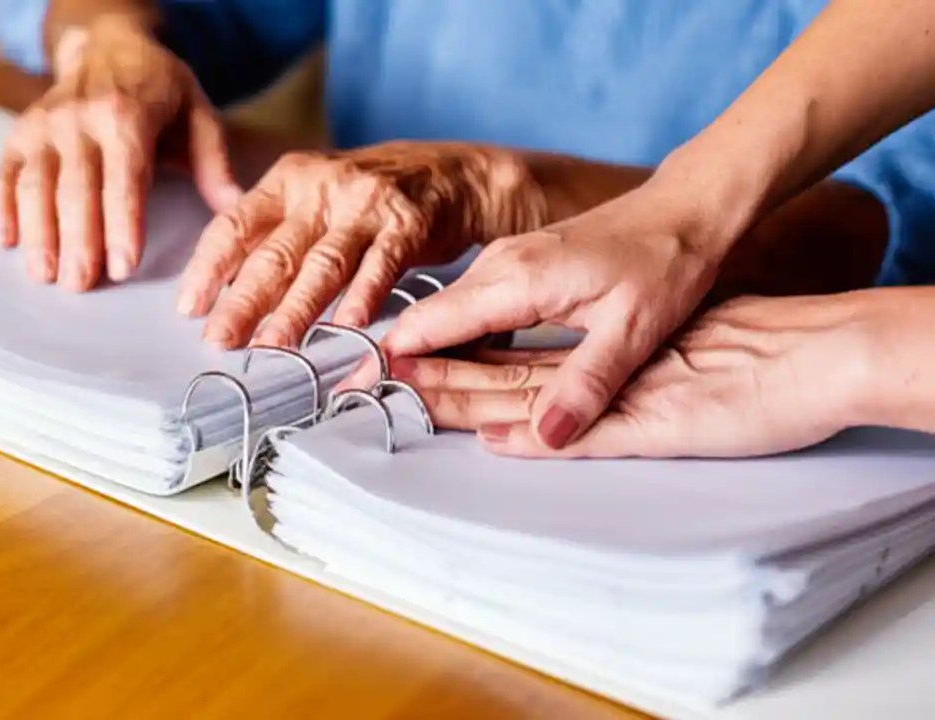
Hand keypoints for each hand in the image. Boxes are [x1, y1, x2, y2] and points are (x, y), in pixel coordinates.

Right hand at [0, 18, 240, 288]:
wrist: (107, 45)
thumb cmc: (157, 88)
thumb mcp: (197, 112)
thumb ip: (213, 162)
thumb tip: (233, 206)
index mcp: (126, 115)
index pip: (123, 177)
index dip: (121, 224)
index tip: (124, 266)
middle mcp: (79, 118)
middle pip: (75, 187)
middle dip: (77, 240)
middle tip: (80, 285)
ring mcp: (44, 125)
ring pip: (35, 184)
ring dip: (37, 232)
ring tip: (44, 274)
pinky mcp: (20, 133)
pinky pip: (4, 172)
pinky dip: (0, 207)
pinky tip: (4, 241)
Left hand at [175, 142, 548, 348]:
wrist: (451, 174)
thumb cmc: (371, 196)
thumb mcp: (314, 197)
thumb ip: (274, 232)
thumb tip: (225, 285)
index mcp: (289, 180)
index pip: (236, 224)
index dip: (210, 267)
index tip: (189, 306)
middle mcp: (323, 188)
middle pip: (275, 251)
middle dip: (243, 300)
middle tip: (220, 339)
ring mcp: (366, 205)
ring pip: (323, 263)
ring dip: (296, 310)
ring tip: (272, 345)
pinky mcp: (408, 225)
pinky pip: (382, 265)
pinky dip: (364, 296)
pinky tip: (349, 325)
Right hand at [394, 294, 874, 457]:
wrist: (687, 212)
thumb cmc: (666, 263)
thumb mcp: (633, 331)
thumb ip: (585, 385)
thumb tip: (544, 437)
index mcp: (516, 280)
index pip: (429, 323)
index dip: (388, 360)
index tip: (352, 391)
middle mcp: (499, 267)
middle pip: (427, 321)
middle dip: (394, 364)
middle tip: (356, 404)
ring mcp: (506, 263)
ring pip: (447, 315)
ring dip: (422, 354)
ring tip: (396, 395)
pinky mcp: (518, 268)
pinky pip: (471, 308)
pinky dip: (453, 340)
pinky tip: (452, 369)